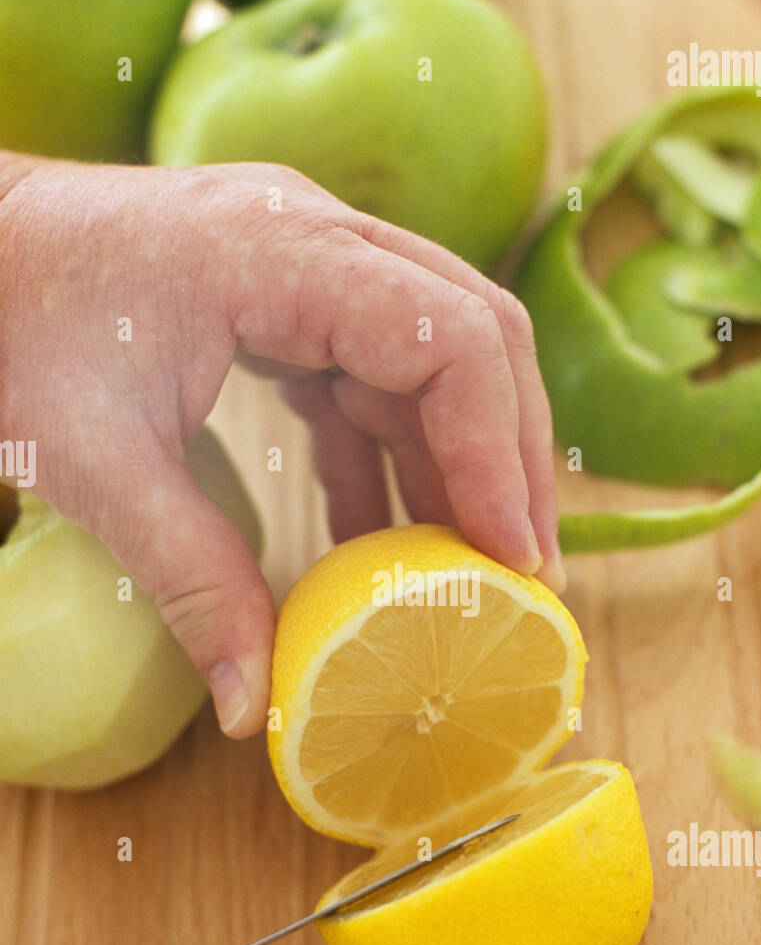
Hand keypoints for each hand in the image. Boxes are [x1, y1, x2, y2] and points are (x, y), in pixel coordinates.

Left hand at [0, 155, 565, 737]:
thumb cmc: (13, 324)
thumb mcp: (96, 461)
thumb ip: (189, 579)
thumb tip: (253, 707)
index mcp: (279, 251)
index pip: (449, 339)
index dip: (499, 452)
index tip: (513, 559)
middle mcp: (317, 238)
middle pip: (475, 336)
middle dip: (511, 458)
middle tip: (525, 572)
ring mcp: (308, 262)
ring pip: (435, 358)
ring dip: (460, 464)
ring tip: (472, 572)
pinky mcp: (290, 301)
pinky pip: (370, 379)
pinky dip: (387, 459)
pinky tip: (378, 537)